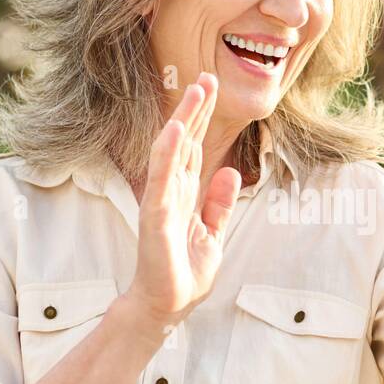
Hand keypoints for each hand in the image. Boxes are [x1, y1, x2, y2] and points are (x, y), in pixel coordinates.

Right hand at [124, 72, 241, 328]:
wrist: (166, 307)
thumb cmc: (183, 273)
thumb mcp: (212, 234)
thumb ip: (218, 203)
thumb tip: (228, 170)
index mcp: (184, 194)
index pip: (195, 148)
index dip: (203, 118)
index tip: (212, 87)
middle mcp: (170, 191)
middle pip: (184, 142)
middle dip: (195, 109)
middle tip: (208, 76)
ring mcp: (161, 202)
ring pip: (172, 152)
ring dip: (183, 120)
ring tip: (196, 91)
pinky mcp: (155, 217)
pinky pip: (161, 180)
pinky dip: (168, 154)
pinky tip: (176, 131)